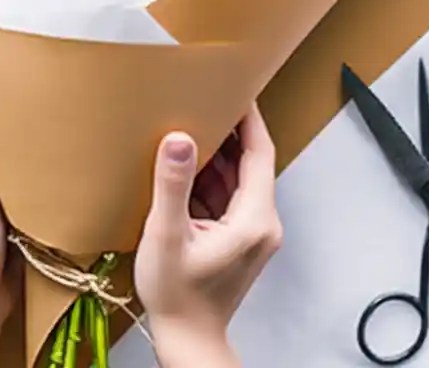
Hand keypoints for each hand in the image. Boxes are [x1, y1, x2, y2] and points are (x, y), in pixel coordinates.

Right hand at [134, 104, 282, 367]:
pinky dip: (212, 182)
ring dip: (218, 159)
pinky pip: (230, 199)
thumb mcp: (165, 236)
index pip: (261, 153)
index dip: (250, 118)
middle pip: (252, 164)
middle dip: (229, 134)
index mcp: (254, 219)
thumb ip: (173, 185)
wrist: (187, 339)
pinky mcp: (240, 240)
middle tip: (207, 103)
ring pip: (240, 181)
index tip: (237, 90)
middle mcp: (262, 224)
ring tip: (191, 132)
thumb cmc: (178, 298)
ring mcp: (253, 233)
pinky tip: (186, 173)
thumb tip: (180, 141)